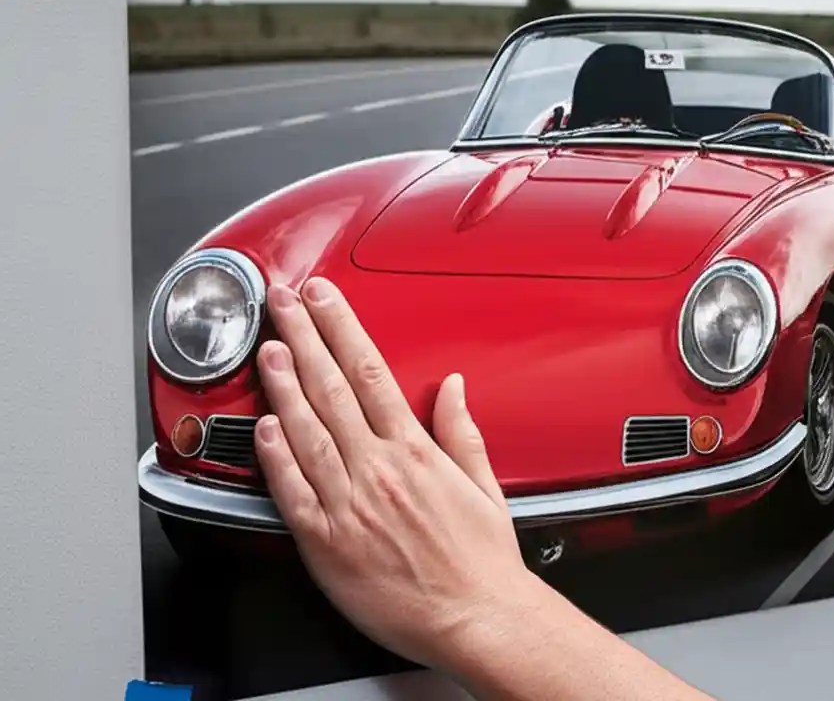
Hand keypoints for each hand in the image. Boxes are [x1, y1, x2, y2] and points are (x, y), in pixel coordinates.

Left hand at [250, 277, 533, 666]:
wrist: (476, 620)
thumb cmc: (481, 563)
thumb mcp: (485, 486)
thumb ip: (462, 432)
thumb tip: (452, 388)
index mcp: (416, 452)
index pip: (369, 372)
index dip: (341, 327)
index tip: (323, 298)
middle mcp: (378, 470)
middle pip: (331, 388)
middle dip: (302, 337)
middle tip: (281, 302)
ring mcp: (349, 505)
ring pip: (306, 431)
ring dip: (282, 385)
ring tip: (266, 348)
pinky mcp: (327, 543)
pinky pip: (292, 491)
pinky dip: (274, 456)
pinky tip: (262, 426)